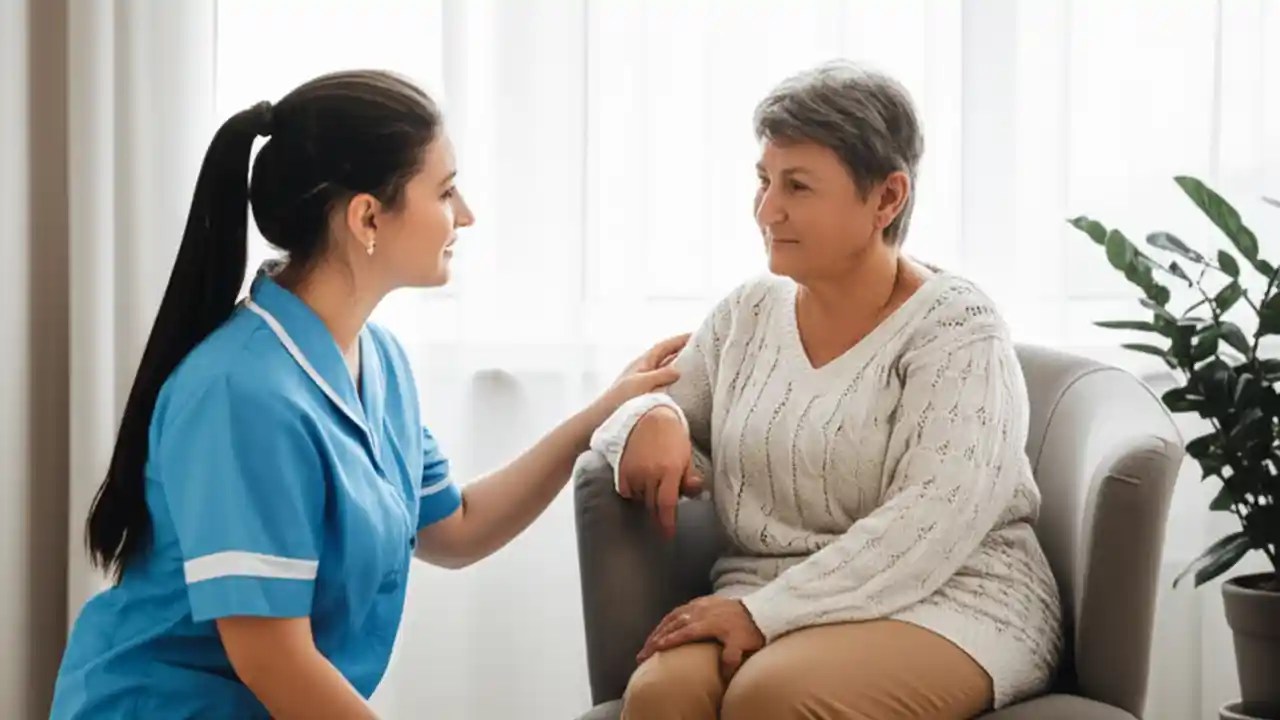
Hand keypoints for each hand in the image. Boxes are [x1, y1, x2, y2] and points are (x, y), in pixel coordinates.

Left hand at [598, 333, 689, 410]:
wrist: (600, 419)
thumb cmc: (618, 400)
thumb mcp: (641, 384)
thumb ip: (660, 375)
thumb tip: (679, 370)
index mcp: (642, 363)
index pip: (664, 346)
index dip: (679, 340)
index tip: (696, 334)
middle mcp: (643, 370)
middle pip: (665, 356)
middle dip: (682, 350)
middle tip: (701, 348)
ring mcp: (643, 383)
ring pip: (665, 370)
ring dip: (679, 365)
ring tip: (697, 365)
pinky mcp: (643, 397)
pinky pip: (664, 384)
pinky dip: (674, 381)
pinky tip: (683, 388)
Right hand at [617, 407, 703, 537]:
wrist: (648, 417)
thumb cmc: (672, 437)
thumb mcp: (686, 457)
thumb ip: (689, 478)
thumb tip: (696, 493)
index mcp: (669, 471)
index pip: (666, 505)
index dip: (667, 523)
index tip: (668, 535)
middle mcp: (649, 474)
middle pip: (652, 506)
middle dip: (659, 515)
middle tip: (664, 520)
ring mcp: (633, 472)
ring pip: (640, 499)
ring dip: (648, 501)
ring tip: (655, 492)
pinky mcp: (621, 471)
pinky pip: (628, 492)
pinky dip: (635, 493)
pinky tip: (642, 487)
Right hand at [636, 596, 764, 679]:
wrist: (760, 610)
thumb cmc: (750, 630)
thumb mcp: (742, 645)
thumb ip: (731, 657)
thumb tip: (722, 673)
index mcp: (706, 623)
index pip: (682, 633)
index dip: (667, 641)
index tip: (653, 650)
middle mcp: (699, 612)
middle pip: (672, 624)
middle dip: (655, 638)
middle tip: (643, 652)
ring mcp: (700, 605)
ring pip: (674, 615)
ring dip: (659, 628)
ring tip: (649, 641)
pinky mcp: (703, 601)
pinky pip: (681, 608)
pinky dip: (669, 617)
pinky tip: (665, 624)